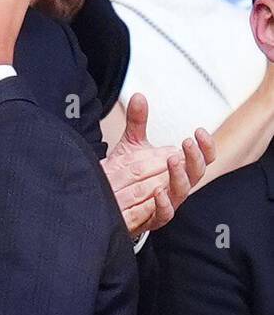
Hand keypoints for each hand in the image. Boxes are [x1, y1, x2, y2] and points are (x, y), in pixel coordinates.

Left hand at [102, 93, 213, 236]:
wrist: (110, 200)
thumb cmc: (127, 176)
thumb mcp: (132, 145)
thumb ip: (137, 122)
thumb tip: (139, 96)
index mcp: (177, 169)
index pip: (201, 158)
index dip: (205, 146)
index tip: (199, 131)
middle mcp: (175, 185)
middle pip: (196, 174)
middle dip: (195, 158)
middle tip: (186, 143)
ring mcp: (166, 202)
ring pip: (182, 192)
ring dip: (180, 176)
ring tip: (173, 160)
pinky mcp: (152, 218)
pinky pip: (163, 213)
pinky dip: (163, 203)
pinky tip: (158, 191)